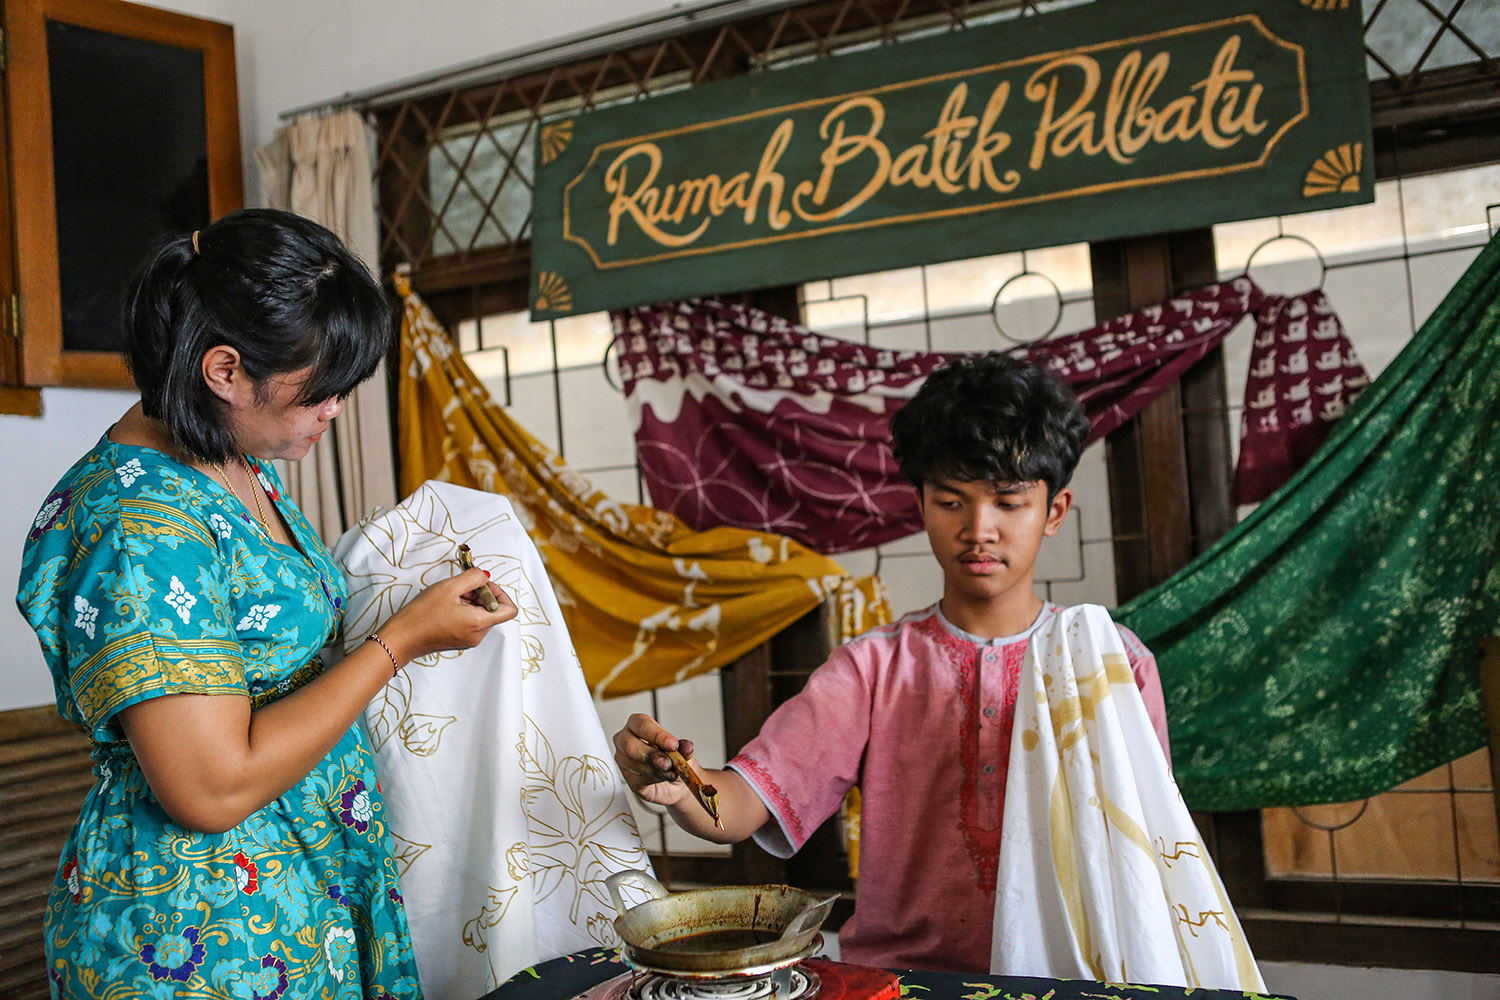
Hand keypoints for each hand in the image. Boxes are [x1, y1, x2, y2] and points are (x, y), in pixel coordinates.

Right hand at [377, 567, 516, 662]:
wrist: (400, 638)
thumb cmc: (421, 615)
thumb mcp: (449, 587)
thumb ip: (473, 578)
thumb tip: (485, 576)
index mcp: (479, 624)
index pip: (509, 609)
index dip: (499, 592)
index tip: (482, 584)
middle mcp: (478, 635)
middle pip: (493, 610)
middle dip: (481, 594)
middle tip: (461, 587)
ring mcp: (469, 639)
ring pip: (481, 615)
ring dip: (471, 601)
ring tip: (450, 596)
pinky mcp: (459, 640)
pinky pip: (471, 622)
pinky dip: (464, 610)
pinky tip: (446, 605)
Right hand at [613, 713, 696, 807]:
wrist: (677, 781)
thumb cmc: (674, 758)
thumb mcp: (683, 751)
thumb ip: (684, 749)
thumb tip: (687, 747)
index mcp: (637, 724)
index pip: (642, 725)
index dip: (657, 735)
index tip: (672, 744)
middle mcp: (626, 740)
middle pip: (630, 745)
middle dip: (651, 754)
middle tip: (668, 762)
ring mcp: (623, 760)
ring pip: (634, 764)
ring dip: (656, 769)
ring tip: (671, 772)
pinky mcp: (628, 778)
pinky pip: (637, 779)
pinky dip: (654, 779)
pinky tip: (664, 777)